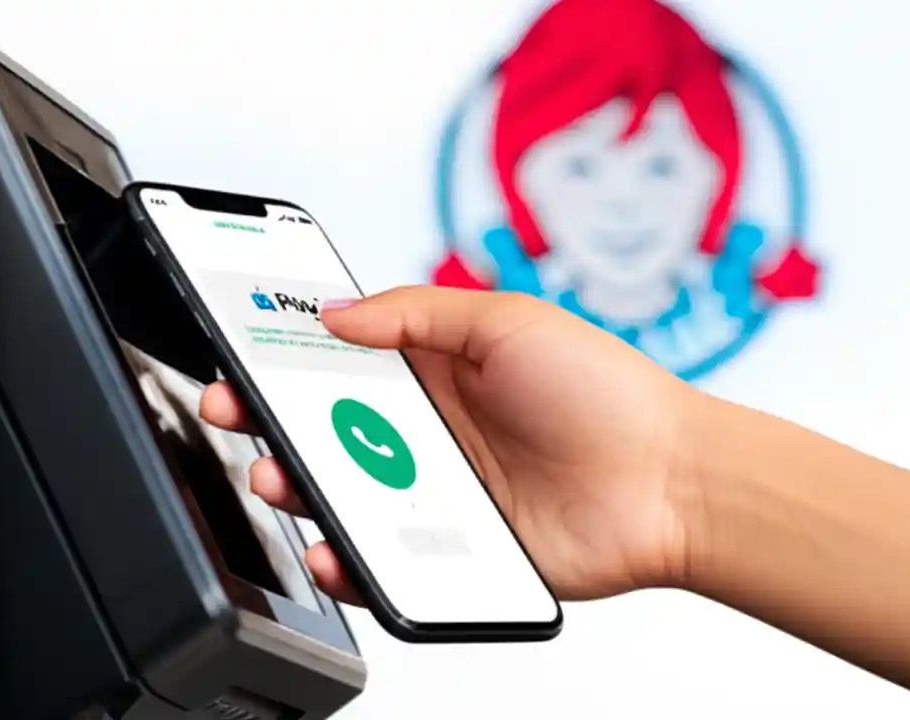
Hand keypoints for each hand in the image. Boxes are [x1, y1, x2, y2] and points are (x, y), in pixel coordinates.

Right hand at [200, 286, 704, 604]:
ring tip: (280, 476)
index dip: (286, 357)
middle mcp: (428, 430)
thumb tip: (335, 313)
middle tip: (239, 415)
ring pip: (344, 495)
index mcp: (435, 368)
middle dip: (272, 422)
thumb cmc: (605, 391)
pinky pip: (381, 558)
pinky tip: (332, 547)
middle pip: (327, 429)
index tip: (241, 355)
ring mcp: (436, 492)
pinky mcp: (452, 550)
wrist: (670, 481)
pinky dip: (347, 559)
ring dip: (298, 487)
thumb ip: (413, 314)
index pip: (340, 360)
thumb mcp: (506, 321)